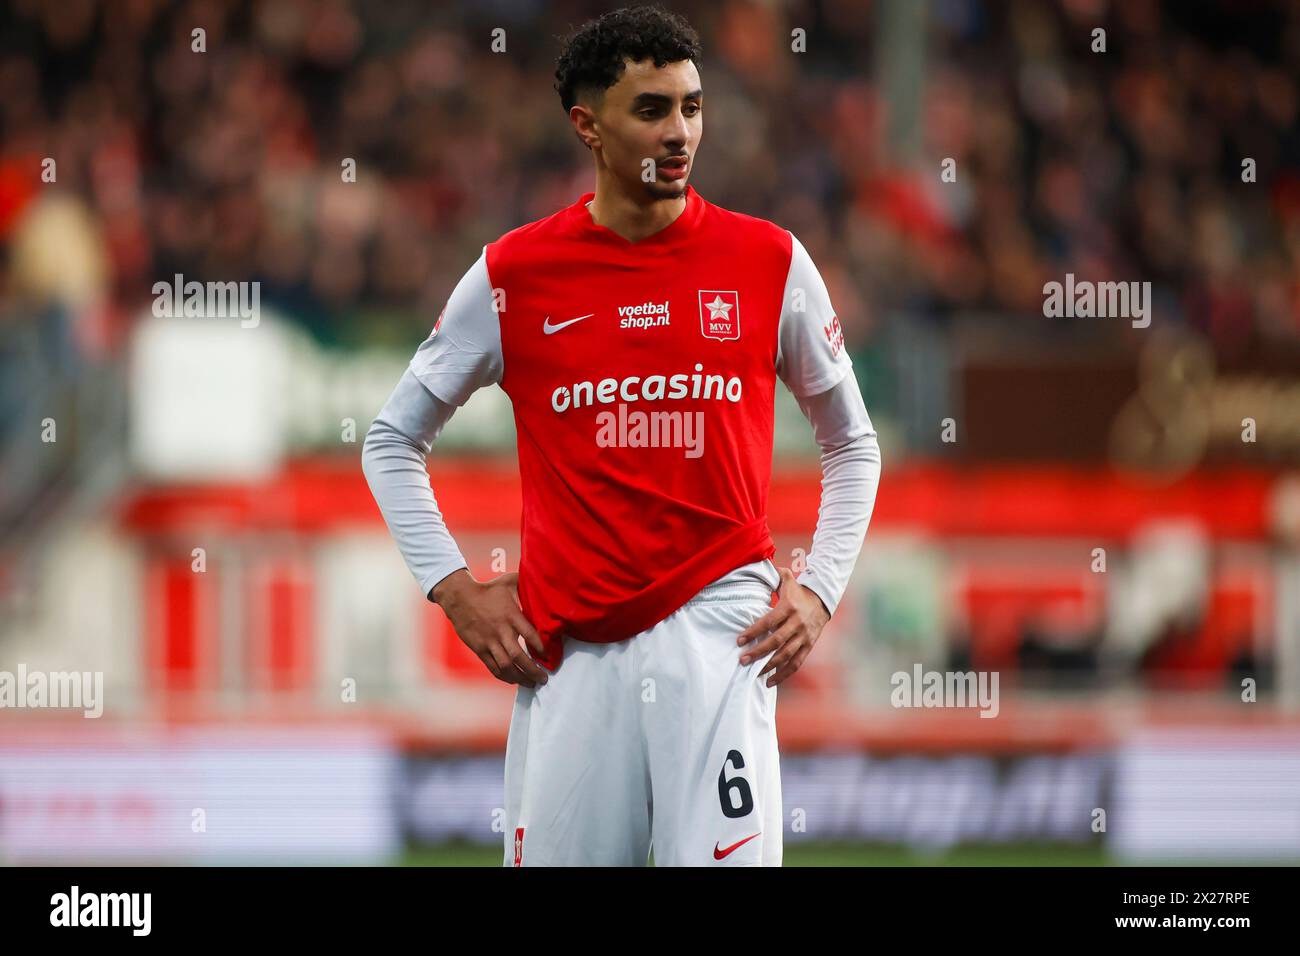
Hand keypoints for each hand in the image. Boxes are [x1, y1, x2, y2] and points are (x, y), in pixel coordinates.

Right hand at [431, 569, 549, 687]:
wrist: (459, 597)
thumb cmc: (487, 589)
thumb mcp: (508, 582)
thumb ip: (526, 582)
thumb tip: (543, 576)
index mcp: (511, 615)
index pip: (530, 635)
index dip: (542, 649)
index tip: (549, 656)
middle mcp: (500, 631)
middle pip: (519, 656)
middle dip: (533, 671)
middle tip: (544, 679)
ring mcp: (489, 642)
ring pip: (506, 667)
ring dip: (521, 678)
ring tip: (532, 683)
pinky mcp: (479, 649)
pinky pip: (493, 667)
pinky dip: (505, 677)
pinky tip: (515, 680)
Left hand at [736, 567, 830, 686]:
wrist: (823, 600)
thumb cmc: (798, 591)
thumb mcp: (787, 580)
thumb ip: (773, 575)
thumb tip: (758, 567)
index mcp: (790, 607)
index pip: (769, 621)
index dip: (754, 631)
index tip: (739, 640)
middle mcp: (798, 623)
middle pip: (777, 641)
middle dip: (758, 652)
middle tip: (742, 660)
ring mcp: (804, 636)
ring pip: (786, 655)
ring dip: (769, 666)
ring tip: (753, 673)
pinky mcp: (809, 646)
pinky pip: (796, 663)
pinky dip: (783, 674)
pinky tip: (769, 681)